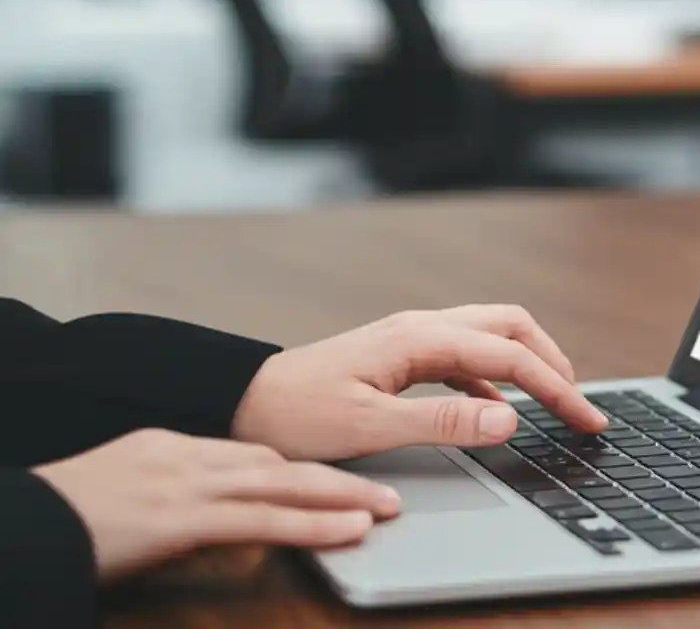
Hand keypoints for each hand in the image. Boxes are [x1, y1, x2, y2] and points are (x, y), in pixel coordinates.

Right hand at [33, 429, 399, 580]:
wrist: (21, 522)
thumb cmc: (64, 516)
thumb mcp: (124, 494)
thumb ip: (170, 500)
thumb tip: (205, 522)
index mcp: (171, 447)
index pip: (251, 453)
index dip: (299, 466)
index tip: (334, 476)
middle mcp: (186, 456)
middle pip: (278, 461)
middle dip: (335, 476)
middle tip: (382, 489)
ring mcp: (185, 484)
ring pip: (282, 484)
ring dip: (341, 496)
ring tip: (386, 507)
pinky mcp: (180, 517)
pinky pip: (262, 519)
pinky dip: (313, 523)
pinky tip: (348, 530)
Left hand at [231, 305, 607, 460]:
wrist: (243, 404)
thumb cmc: (296, 415)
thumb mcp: (371, 426)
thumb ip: (445, 421)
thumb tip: (510, 418)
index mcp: (420, 338)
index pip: (511, 356)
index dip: (557, 389)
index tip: (588, 419)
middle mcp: (422, 327)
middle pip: (511, 325)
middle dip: (553, 360)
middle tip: (579, 403)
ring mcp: (413, 338)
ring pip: (491, 335)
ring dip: (528, 364)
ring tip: (554, 402)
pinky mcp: (403, 355)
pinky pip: (466, 357)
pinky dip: (496, 378)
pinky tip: (499, 410)